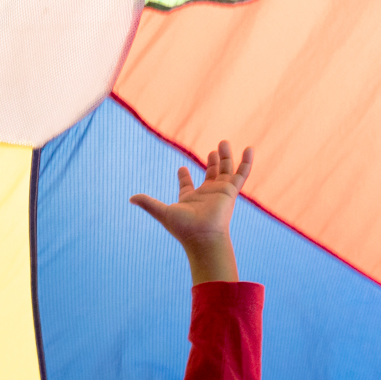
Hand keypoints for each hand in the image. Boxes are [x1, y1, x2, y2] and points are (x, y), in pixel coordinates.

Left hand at [130, 140, 252, 282]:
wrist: (203, 237)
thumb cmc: (183, 228)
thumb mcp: (162, 212)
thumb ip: (147, 203)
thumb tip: (130, 198)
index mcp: (190, 199)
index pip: (187, 185)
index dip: (184, 177)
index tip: (181, 168)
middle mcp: (206, 195)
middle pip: (211, 174)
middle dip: (213, 162)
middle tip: (214, 149)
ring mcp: (220, 192)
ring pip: (226, 170)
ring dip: (225, 157)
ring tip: (223, 142)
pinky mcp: (231, 192)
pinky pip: (242, 174)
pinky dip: (246, 162)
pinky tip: (250, 149)